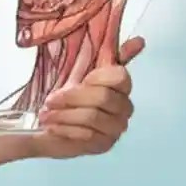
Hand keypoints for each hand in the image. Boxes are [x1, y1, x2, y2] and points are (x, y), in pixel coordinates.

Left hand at [26, 36, 145, 159]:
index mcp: (122, 85)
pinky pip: (86, 135)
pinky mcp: (104, 145)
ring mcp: (116, 128)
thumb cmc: (70, 92)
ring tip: (46, 113)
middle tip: (50, 99)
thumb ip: (110, 52)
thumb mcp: (83, 67)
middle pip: (103, 97)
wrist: (54, 120)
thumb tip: (140, 41)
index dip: (98, 77)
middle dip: (72, 97)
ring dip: (64, 114)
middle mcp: (125, 107)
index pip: (121, 77)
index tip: (80, 79)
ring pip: (92, 117)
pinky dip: (65, 129)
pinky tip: (52, 126)